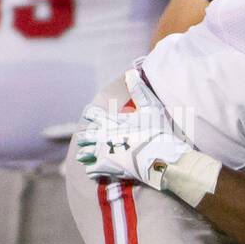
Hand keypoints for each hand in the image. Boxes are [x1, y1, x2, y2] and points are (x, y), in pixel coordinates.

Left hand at [75, 101, 190, 189]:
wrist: (161, 155)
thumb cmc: (157, 132)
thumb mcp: (151, 108)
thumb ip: (139, 91)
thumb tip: (132, 73)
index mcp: (111, 121)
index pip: (94, 115)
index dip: (92, 115)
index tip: (90, 116)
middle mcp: (103, 136)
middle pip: (86, 136)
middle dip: (85, 137)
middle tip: (83, 138)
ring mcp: (104, 153)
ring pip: (86, 153)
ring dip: (85, 154)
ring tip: (83, 155)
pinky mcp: (108, 168)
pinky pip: (92, 170)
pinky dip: (92, 170)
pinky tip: (92, 170)